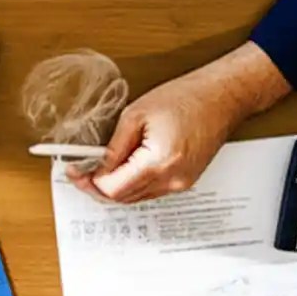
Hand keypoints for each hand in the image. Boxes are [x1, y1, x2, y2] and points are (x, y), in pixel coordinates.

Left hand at [70, 41, 291, 203]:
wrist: (221, 97)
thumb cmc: (186, 97)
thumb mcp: (137, 114)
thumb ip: (114, 147)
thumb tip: (96, 167)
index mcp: (159, 162)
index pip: (113, 189)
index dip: (89, 181)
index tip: (75, 171)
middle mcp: (172, 180)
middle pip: (123, 198)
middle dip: (98, 186)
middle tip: (80, 171)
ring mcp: (181, 184)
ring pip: (136, 197)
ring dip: (115, 186)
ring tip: (99, 167)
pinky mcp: (185, 181)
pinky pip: (151, 190)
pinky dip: (133, 182)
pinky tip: (123, 167)